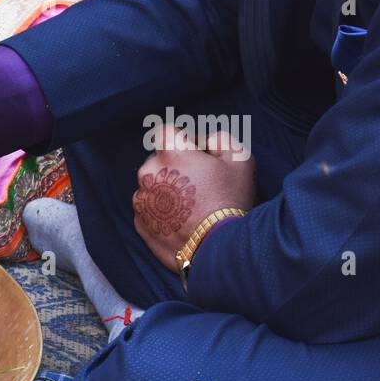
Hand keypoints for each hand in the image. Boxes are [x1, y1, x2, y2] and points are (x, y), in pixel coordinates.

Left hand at [133, 125, 256, 268]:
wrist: (216, 249)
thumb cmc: (229, 201)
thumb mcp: (240, 161)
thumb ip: (221, 140)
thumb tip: (207, 140)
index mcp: (169, 153)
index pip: (166, 131)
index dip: (182, 138)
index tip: (194, 151)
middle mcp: (148, 174)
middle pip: (157, 160)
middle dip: (174, 166)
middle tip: (198, 182)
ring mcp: (140, 200)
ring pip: (151, 186)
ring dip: (165, 190)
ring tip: (190, 205)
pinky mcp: (139, 223)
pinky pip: (148, 210)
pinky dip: (160, 212)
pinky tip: (181, 220)